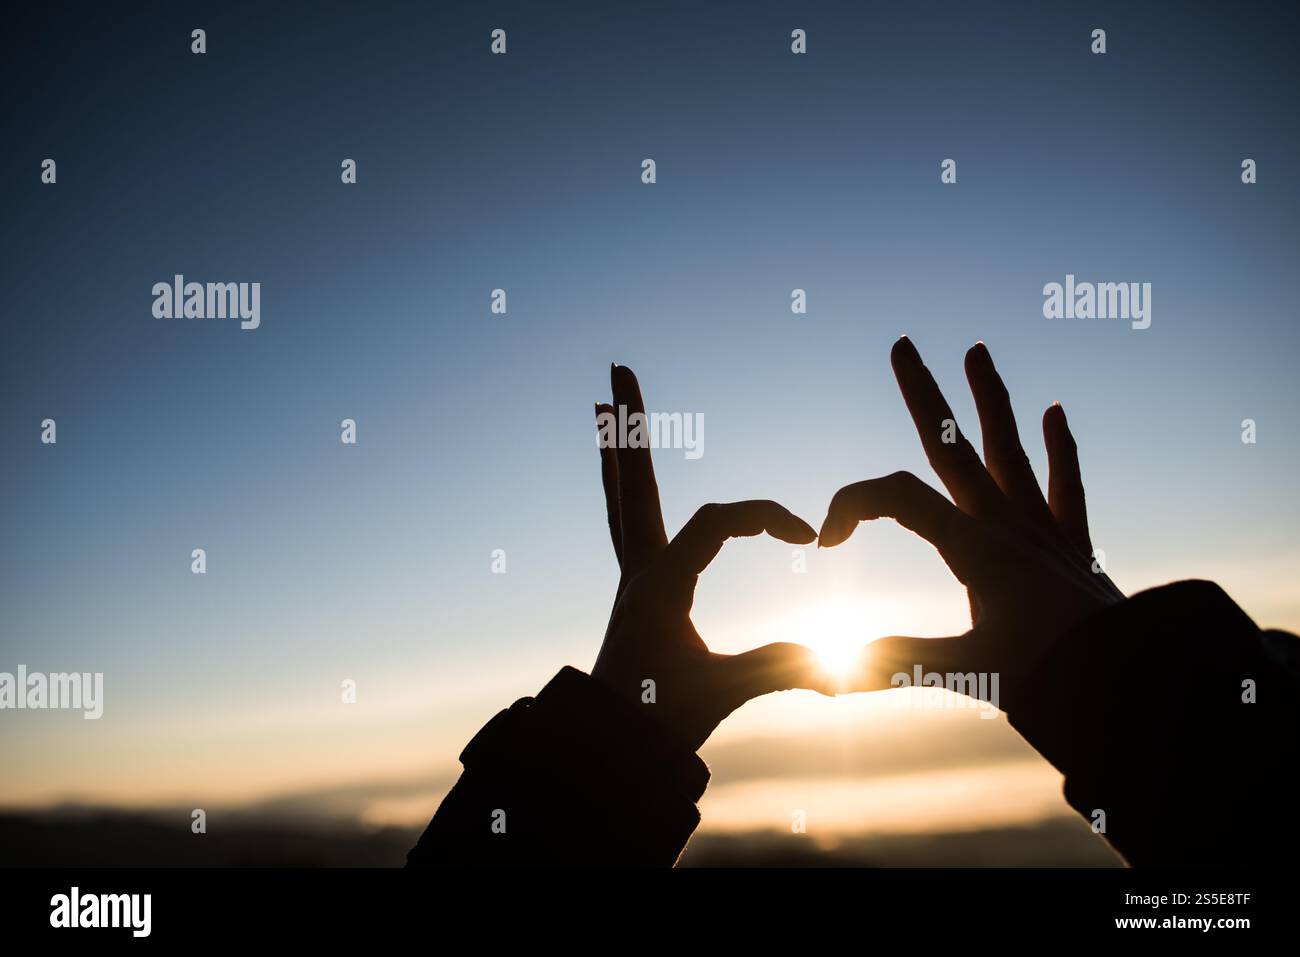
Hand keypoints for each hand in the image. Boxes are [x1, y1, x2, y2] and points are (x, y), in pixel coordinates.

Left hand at [591, 363, 834, 750]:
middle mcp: (639, 570)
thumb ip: (778, 669)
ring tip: (600, 407)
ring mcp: (633, 578)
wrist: (607, 749)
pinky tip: (624, 481)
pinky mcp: (636, 592)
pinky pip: (625, 526)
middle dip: (628, 424)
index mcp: (662, 583)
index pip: (716, 521)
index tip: (810, 538)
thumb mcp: (723, 693)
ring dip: (616, 451)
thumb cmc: (659, 720)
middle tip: (614, 369)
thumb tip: (836, 664)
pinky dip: (624, 491)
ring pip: (621, 500)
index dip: (766, 517)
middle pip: (633, 481)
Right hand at [818, 338, 1124, 701]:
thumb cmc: (1055, 678)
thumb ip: (901, 664)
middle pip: (953, 445)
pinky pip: (1065, 485)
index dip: (854, 506)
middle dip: (924, 394)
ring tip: (978, 350)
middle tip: (903, 344)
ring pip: (1010, 449)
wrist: (1135, 680)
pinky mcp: (1072, 544)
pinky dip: (1061, 448)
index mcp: (976, 549)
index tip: (828, 544)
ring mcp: (1043, 529)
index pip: (899, 497)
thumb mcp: (972, 673)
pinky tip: (1057, 412)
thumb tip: (831, 671)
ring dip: (992, 398)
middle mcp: (1007, 525)